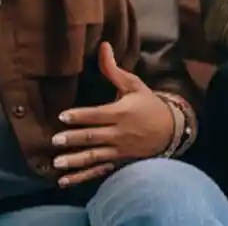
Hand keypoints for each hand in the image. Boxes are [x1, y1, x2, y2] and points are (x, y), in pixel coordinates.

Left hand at [50, 42, 176, 187]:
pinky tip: (65, 181)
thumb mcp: (134, 84)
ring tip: (57, 163)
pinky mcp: (119, 162)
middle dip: (74, 139)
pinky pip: (99, 171)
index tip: (63, 116)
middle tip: (55, 141)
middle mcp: (119, 133)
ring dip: (75, 161)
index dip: (80, 116)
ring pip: (95, 157)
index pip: (97, 115)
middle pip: (94, 137)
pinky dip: (82, 177)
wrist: (172, 130)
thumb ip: (114, 69)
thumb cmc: (148, 104)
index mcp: (121, 113)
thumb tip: (103, 46)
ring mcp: (119, 151)